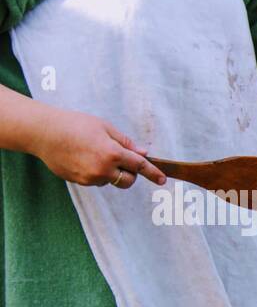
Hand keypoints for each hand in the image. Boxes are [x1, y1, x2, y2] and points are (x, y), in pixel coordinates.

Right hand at [32, 106, 165, 188]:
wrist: (43, 132)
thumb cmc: (74, 124)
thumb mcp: (104, 127)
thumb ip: (126, 142)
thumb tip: (144, 153)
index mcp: (112, 153)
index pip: (140, 166)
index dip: (153, 173)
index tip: (162, 179)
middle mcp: (103, 169)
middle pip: (128, 181)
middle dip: (130, 173)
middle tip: (121, 159)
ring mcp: (91, 178)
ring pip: (110, 180)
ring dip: (110, 172)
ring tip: (93, 153)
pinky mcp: (80, 182)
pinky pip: (95, 181)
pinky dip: (96, 173)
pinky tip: (83, 158)